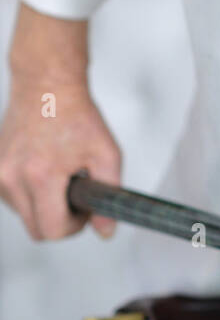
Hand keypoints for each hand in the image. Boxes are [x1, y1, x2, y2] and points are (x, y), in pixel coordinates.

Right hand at [0, 74, 120, 239]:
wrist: (46, 86)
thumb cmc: (78, 117)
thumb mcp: (107, 154)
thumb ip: (110, 195)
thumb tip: (106, 233)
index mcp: (40, 175)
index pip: (53, 230)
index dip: (75, 226)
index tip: (86, 211)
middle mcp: (10, 176)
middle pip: (36, 229)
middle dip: (60, 221)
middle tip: (77, 197)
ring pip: (23, 215)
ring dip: (44, 206)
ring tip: (61, 176)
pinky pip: (12, 199)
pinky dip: (30, 194)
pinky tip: (45, 171)